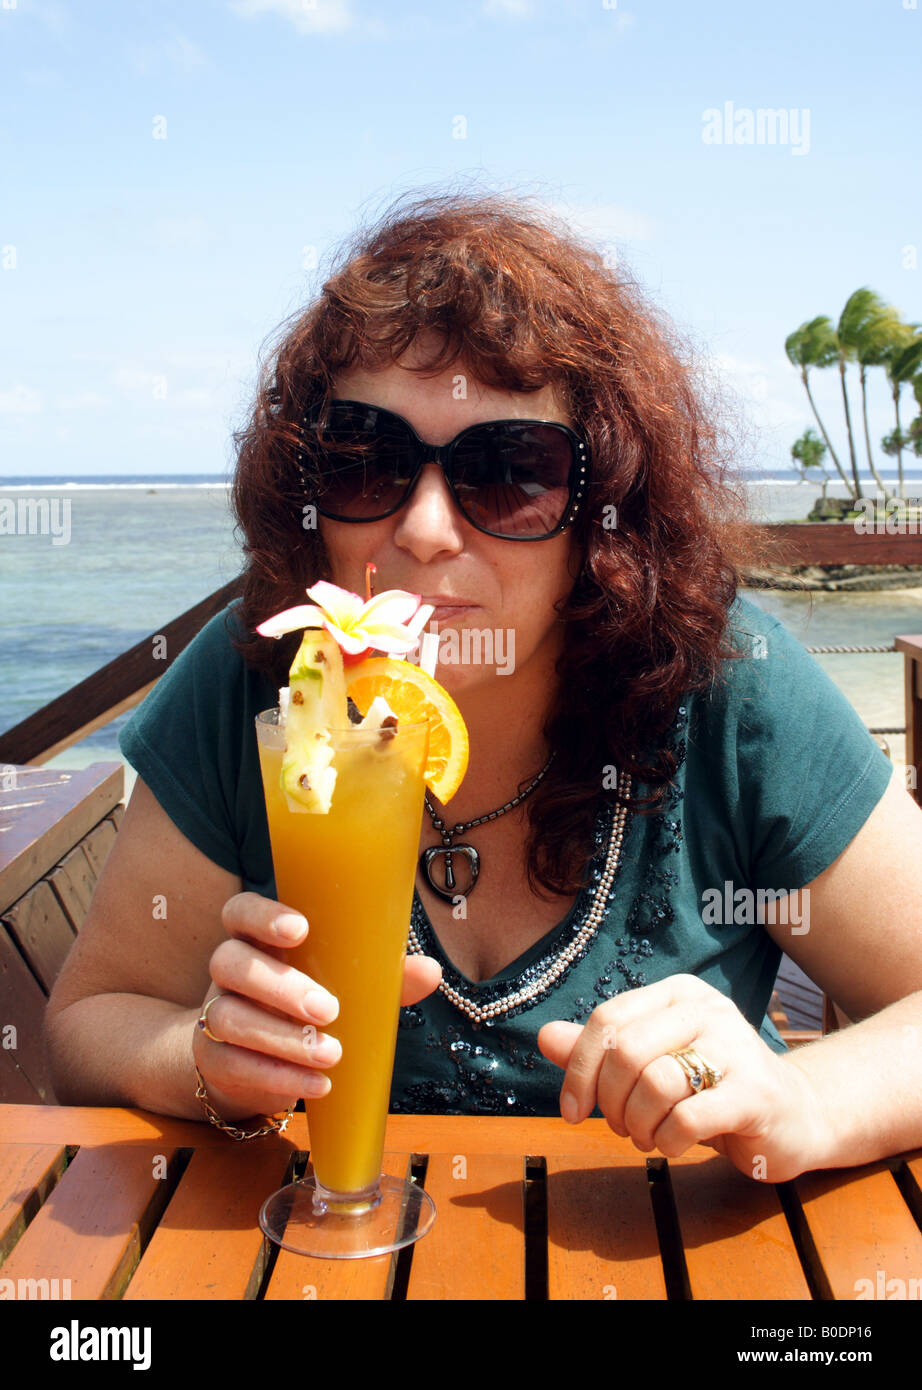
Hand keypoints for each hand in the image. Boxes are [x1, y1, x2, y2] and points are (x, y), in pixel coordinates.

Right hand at [192, 891, 441, 1123]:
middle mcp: (229, 971)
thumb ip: (380, 977)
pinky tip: (317, 1086)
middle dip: (281, 985)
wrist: (252, 1063)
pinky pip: (232, 1065)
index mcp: (257, 940)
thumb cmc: (305, 1009)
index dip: (262, 916)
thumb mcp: (343, 987)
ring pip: (228, 1017)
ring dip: (282, 1039)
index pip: (240, 911)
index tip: (300, 928)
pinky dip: (278, 1078)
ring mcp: (214, 1014)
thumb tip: (430, 971)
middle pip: (231, 963)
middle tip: (329, 1010)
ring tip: (330, 1055)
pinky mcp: (211, 1059)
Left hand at [537, 974, 828, 1182]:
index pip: (607, 1019)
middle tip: (621, 1126)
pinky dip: (668, 1140)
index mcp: (678, 993)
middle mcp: (708, 1009)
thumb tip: (544, 1036)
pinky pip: (687, 1118)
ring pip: (654, 1083)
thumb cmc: (711, 1088)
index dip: (578, 1069)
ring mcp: (735, 1048)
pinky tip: (675, 1144)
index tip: (571, 1111)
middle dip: (609, 1101)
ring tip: (648, 1136)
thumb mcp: (653, 1064)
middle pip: (625, 1050)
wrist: (794, 1116)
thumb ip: (601, 1050)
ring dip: (637, 1124)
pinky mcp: (755, 1093)